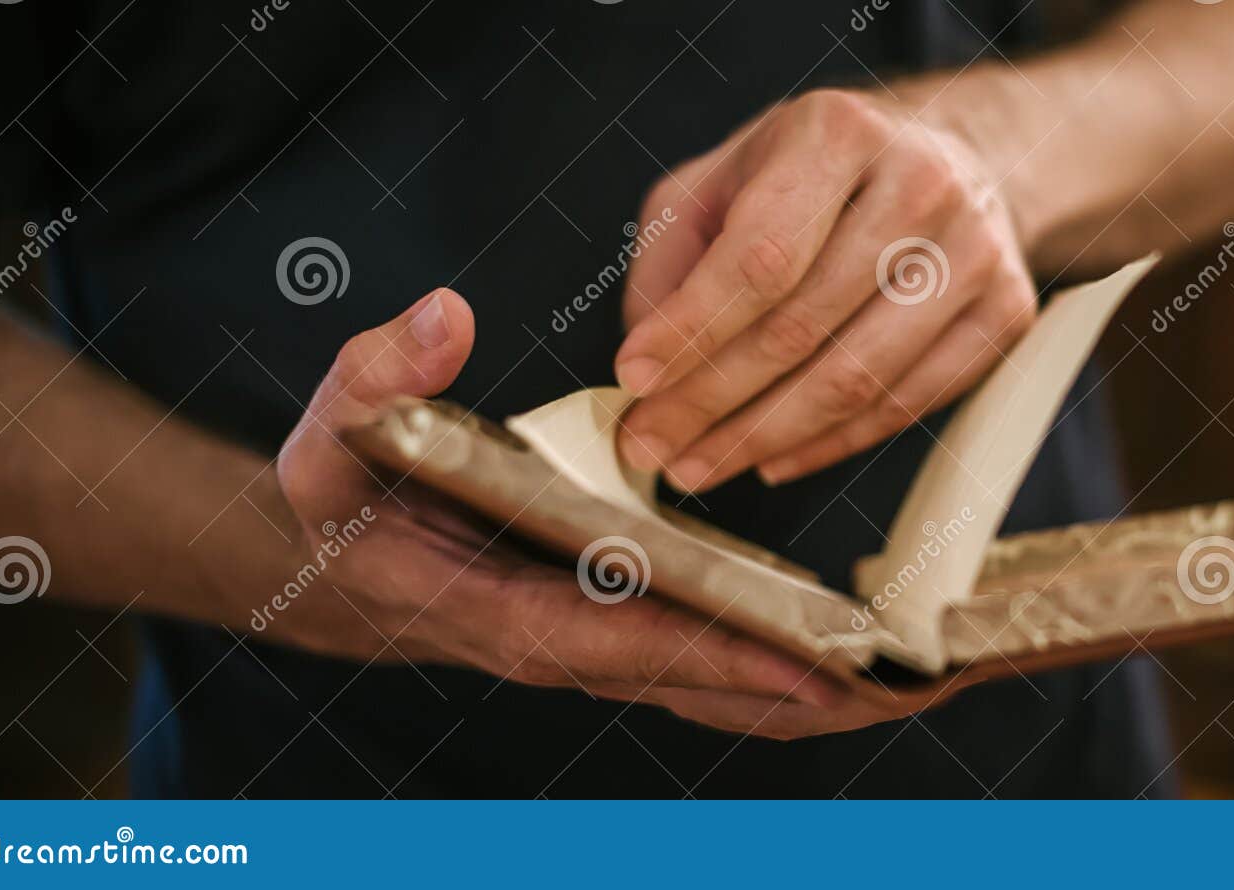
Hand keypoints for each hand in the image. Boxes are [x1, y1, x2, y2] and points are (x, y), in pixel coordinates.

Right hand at [275, 287, 922, 737]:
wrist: (340, 561)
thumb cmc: (347, 502)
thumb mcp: (333, 435)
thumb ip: (378, 377)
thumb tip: (445, 318)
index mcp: (496, 603)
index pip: (613, 635)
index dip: (706, 648)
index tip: (803, 660)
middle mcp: (558, 641)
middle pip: (688, 682)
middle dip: (791, 690)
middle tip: (899, 686)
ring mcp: (590, 646)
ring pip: (705, 687)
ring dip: (799, 693)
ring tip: (900, 684)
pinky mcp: (612, 633)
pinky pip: (702, 664)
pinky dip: (771, 672)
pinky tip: (841, 664)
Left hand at [614, 88, 1037, 491]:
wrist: (953, 161)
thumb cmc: (819, 178)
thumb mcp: (726, 178)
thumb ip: (673, 257)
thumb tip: (648, 359)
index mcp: (840, 133)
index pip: (760, 255)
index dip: (693, 328)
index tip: (634, 378)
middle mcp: (921, 185)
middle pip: (802, 327)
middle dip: (709, 401)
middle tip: (648, 443)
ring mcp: (974, 254)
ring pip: (855, 379)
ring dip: (761, 438)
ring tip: (696, 465)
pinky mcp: (1006, 314)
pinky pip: (905, 406)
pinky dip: (827, 445)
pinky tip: (769, 458)